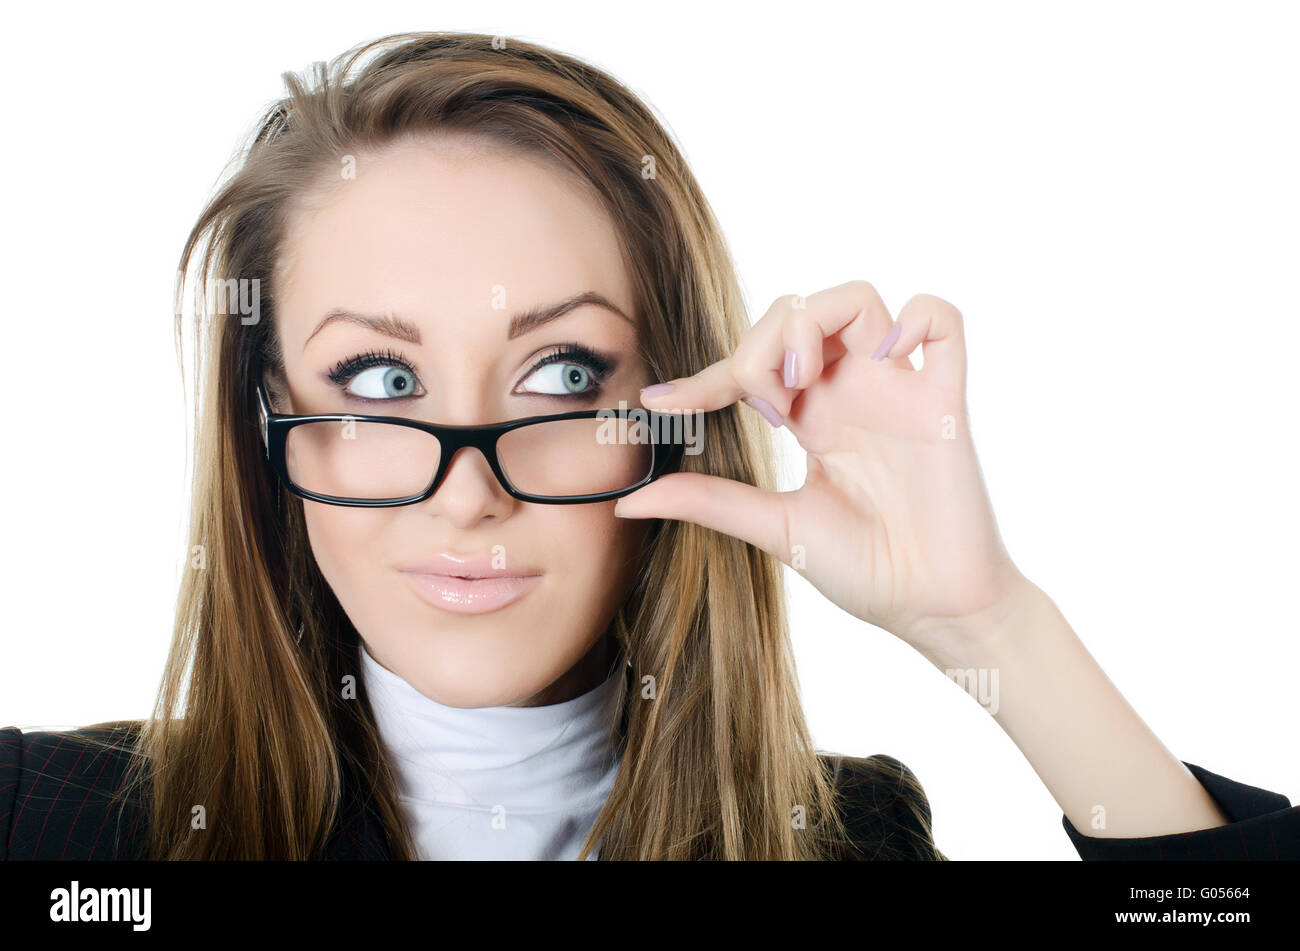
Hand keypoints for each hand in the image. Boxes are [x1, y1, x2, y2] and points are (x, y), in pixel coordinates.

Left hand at [614, 280, 1027, 659]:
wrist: (933, 610)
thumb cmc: (867, 571)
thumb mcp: (775, 529)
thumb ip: (710, 503)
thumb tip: (628, 502)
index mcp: (812, 417)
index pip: (751, 363)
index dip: (704, 376)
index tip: (663, 405)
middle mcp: (852, 393)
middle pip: (799, 313)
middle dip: (760, 346)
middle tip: (762, 405)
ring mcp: (899, 392)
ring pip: (858, 301)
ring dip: (814, 326)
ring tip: (800, 384)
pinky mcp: (945, 403)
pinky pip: (945, 324)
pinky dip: (916, 317)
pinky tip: (886, 356)